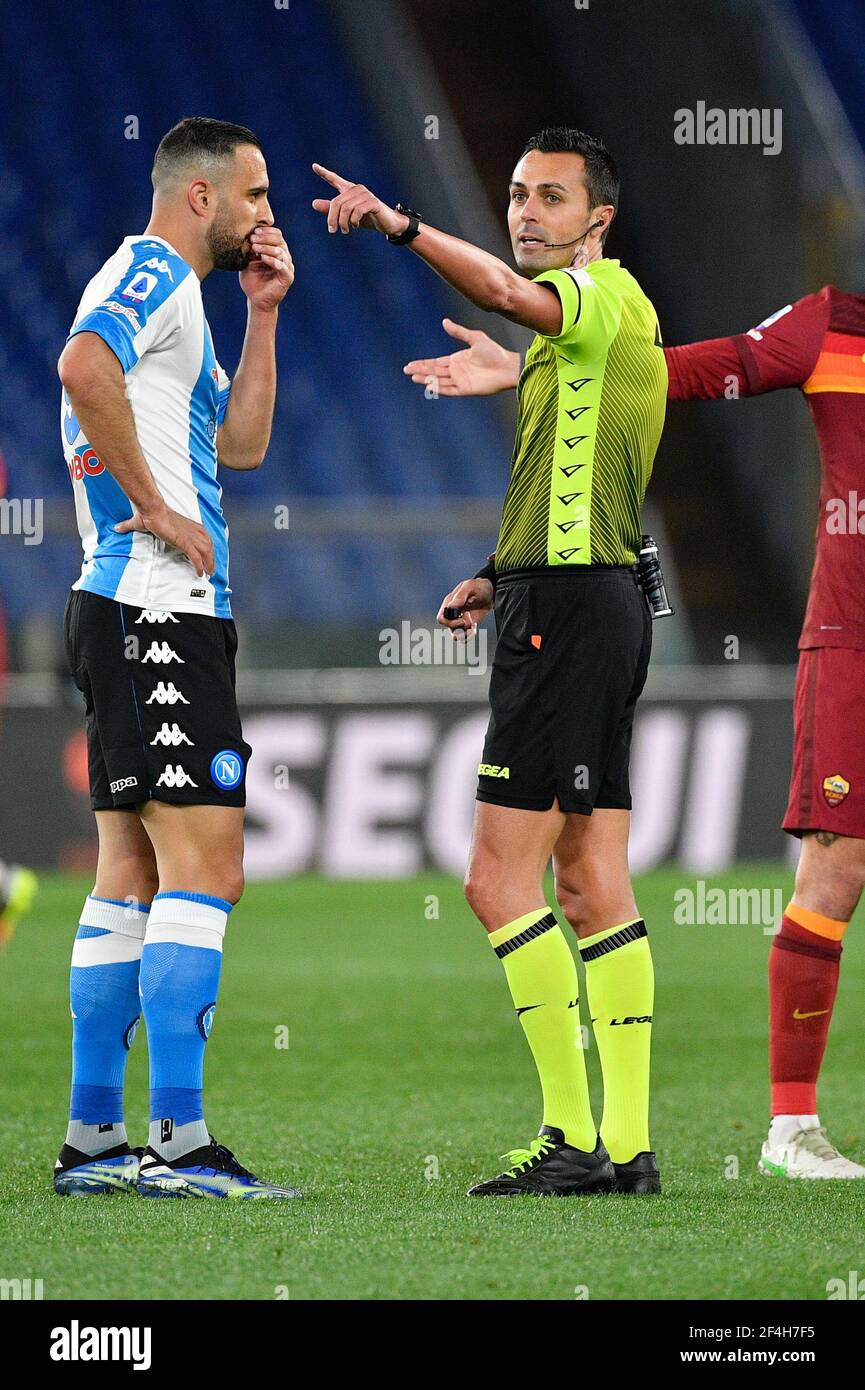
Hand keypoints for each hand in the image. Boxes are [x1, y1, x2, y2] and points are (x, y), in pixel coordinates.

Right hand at [115, 502, 214, 577]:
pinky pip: (196, 557)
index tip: (206, 556)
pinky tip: (199, 573)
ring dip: (208, 564)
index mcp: (188, 525)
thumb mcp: (140, 522)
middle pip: (208, 545)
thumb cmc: (148, 514)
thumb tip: (116, 527)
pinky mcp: (184, 541)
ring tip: (208, 573)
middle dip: (211, 558)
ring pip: (206, 552)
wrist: (151, 509)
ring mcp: (189, 536)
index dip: (206, 547)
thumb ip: (128, 526)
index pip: (203, 537)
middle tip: (211, 569)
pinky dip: (199, 566)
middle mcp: (192, 531)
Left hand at [240, 227, 293, 310]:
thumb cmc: (253, 281)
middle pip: (280, 240)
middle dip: (265, 237)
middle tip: (252, 238)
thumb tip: (249, 236)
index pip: (277, 235)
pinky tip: (262, 258)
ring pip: (280, 251)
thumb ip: (251, 250)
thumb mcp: (249, 262)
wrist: (256, 300)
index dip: (266, 231)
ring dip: (266, 247)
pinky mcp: (288, 277)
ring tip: (254, 247)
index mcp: (277, 251)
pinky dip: (272, 260)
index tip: (254, 231)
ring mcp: (287, 267)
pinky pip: (282, 266)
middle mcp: (284, 257)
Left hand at [311, 163, 406, 236]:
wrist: (387, 224)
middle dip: (332, 218)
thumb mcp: (346, 216)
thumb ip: (331, 210)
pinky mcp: (373, 202)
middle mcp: (356, 189)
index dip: (324, 173)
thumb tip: (313, 203)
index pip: (335, 179)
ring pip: (346, 208)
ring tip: (345, 230)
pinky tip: (356, 226)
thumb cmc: (367, 219)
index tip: (314, 166)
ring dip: (343, 223)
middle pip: (336, 202)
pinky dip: (354, 221)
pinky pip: (357, 211)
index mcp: (349, 190)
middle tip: (333, 230)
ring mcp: (365, 194)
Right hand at [404, 320, 520, 395]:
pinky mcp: (466, 390)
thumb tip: (444, 321)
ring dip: (426, 379)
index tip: (410, 364)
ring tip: (414, 377)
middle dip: (420, 371)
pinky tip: (429, 385)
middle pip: (434, 372)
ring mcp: (460, 381)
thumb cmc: (494, 352)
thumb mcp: (475, 338)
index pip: (435, 363)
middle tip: (406, 370)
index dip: (423, 364)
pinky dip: (439, 388)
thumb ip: (459, 332)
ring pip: (439, 381)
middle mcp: (456, 371)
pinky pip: (449, 390)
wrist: (507, 366)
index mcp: (457, 360)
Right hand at [436, 577, 494, 638]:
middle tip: (468, 621)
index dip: (449, 622)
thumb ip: (460, 596)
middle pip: (448, 627)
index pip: (441, 618)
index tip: (461, 618)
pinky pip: (464, 636)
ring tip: (472, 625)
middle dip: (458, 627)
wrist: (490, 593)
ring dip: (464, 633)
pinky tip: (474, 628)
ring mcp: (460, 619)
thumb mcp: (469, 587)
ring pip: (456, 634)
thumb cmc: (478, 587)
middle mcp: (453, 613)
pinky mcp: (468, 624)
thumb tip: (451, 606)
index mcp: (450, 603)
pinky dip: (469, 635)